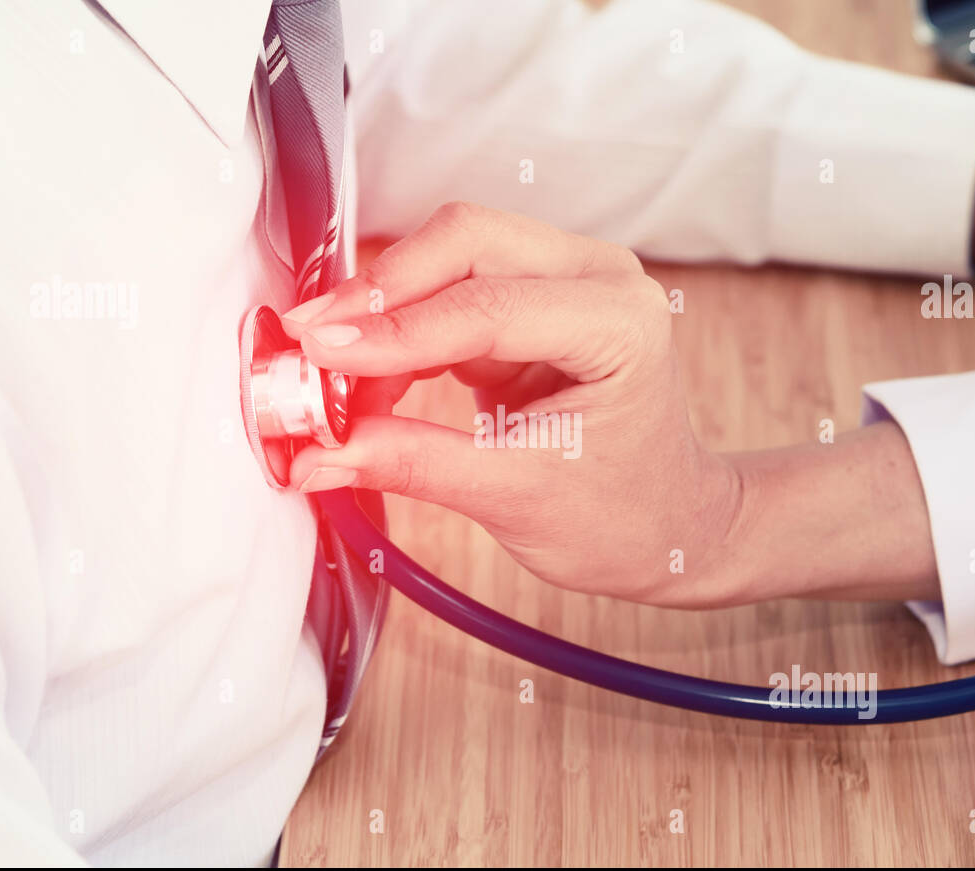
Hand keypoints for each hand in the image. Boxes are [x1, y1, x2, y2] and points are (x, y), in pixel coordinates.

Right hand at [281, 202, 745, 605]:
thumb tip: (319, 453)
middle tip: (308, 346)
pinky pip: (446, 294)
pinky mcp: (528, 303)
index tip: (318, 354)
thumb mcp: (518, 498)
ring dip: (380, 312)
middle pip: (464, 242)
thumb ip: (415, 464)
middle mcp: (597, 278)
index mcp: (619, 320)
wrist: (667, 525)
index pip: (490, 305)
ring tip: (328, 381)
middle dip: (378, 294)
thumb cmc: (623, 515)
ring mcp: (564, 281)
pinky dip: (398, 334)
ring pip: (448, 257)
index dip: (394, 330)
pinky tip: (363, 382)